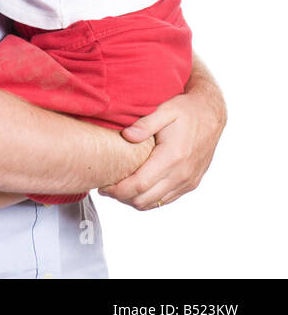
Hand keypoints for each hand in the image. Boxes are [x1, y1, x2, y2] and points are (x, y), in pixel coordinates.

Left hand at [98, 88, 225, 209]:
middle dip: (122, 197)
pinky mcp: (192, 183)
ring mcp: (188, 181)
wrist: (211, 114)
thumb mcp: (165, 110)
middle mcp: (182, 174)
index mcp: (172, 157)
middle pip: (145, 199)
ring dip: (135, 200)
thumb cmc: (186, 110)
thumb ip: (144, 124)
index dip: (118, 190)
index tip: (102, 187)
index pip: (139, 185)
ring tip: (118, 188)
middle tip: (105, 188)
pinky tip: (137, 187)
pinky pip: (167, 199)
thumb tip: (126, 135)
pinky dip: (150, 198)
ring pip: (156, 203)